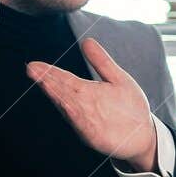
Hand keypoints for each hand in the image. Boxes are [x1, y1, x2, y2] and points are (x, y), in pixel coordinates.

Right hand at [27, 38, 158, 171]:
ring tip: (45, 83)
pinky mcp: (96, 136)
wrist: (143, 134)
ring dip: (57, 95)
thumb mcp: (118, 79)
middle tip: (32, 69)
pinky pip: (83, 124)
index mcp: (86, 91)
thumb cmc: (129, 107)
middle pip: (63, 91)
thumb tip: (87, 41)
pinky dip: (75, 115)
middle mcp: (83, 105)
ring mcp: (88, 121)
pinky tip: (67, 105)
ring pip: (70, 105)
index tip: (33, 65)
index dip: (49, 72)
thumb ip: (102, 62)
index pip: (64, 79)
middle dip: (48, 81)